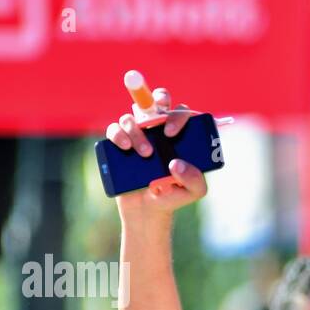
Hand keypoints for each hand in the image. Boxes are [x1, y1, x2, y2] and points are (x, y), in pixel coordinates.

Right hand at [104, 87, 204, 218]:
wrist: (148, 210)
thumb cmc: (174, 195)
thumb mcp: (194, 191)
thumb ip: (195, 179)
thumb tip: (176, 163)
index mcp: (179, 134)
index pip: (180, 112)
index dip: (177, 115)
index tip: (172, 134)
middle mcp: (158, 129)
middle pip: (157, 100)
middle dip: (156, 100)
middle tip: (156, 122)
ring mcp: (138, 134)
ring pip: (133, 117)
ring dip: (137, 132)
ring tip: (145, 154)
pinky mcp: (119, 143)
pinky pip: (114, 128)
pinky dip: (118, 134)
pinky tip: (125, 147)